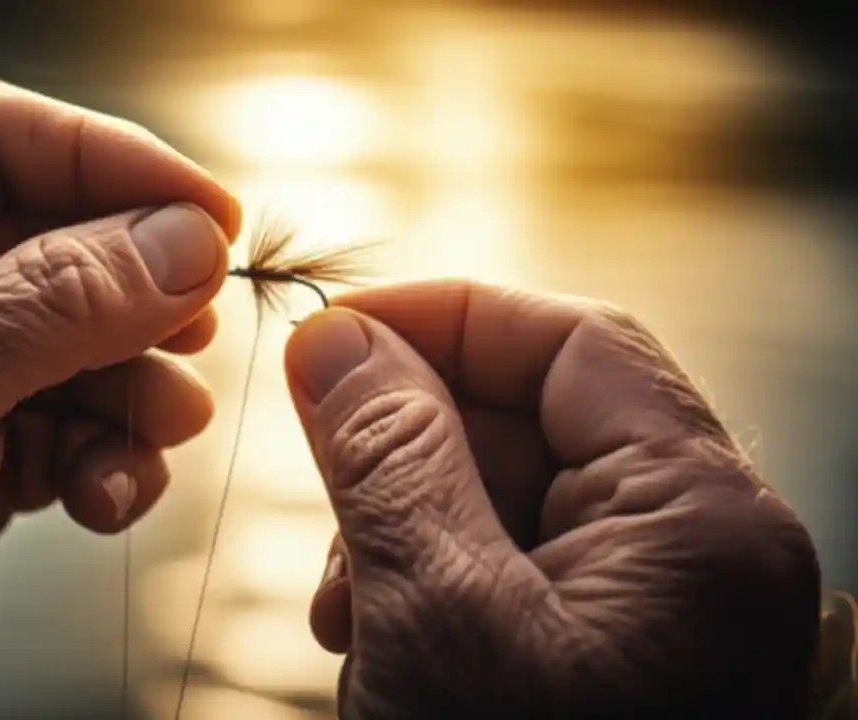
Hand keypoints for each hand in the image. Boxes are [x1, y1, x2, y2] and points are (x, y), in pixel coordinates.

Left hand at [0, 79, 239, 716]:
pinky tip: (101, 499)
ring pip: (81, 341)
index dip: (112, 162)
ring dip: (135, 388)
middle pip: (58, 242)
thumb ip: (59, 301)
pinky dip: (106, 460)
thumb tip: (187, 240)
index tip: (210, 213)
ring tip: (159, 430)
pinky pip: (73, 426)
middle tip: (195, 332)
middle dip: (136, 295)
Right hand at [285, 281, 819, 715]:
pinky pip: (505, 568)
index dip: (446, 318)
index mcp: (702, 523)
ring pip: (507, 495)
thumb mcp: (438, 618)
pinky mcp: (606, 650)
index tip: (336, 331)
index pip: (574, 344)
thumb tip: (338, 340)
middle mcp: (698, 554)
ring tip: (352, 610)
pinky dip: (428, 585)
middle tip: (329, 503)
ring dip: (405, 530)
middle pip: (536, 420)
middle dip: (412, 450)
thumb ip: (389, 457)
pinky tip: (382, 641)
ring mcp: (654, 607)